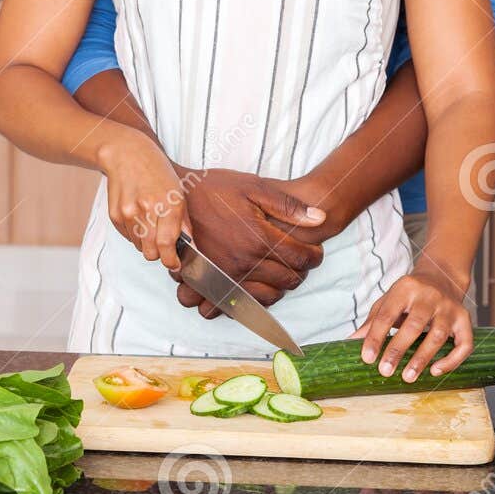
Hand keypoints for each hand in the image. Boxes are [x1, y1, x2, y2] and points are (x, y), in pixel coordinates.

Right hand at [98, 130, 189, 269]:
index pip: (166, 246)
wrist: (127, 154)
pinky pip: (127, 237)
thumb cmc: (156, 171)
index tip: (174, 263)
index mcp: (168, 204)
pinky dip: (134, 233)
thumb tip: (189, 247)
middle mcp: (146, 210)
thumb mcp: (178, 192)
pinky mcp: (115, 215)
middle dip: (158, 253)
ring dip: (145, 241)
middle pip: (151, 253)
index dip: (171, 261)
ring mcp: (128, 213)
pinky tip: (137, 215)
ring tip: (148, 221)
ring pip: (139, 247)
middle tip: (162, 243)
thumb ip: (183, 223)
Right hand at [173, 169, 327, 316]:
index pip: (301, 259)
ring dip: (279, 289)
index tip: (316, 251)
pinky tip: (255, 285)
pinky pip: (237, 306)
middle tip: (299, 261)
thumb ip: (288, 206)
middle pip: (287, 281)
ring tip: (279, 273)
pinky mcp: (209, 283)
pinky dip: (252, 301)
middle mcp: (243, 262)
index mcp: (257, 238)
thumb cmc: (215, 189)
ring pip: (266, 298)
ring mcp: (225, 276)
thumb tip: (320, 219)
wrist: (175, 197)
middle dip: (300, 272)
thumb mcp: (254, 187)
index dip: (314, 256)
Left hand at [352, 261, 473, 382]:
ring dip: (422, 358)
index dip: (376, 337)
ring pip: (438, 335)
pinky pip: (464, 344)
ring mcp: (450, 308)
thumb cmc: (410, 295)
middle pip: (414, 325)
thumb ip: (373, 320)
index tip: (366, 358)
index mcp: (405, 288)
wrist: (442, 277)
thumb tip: (351, 341)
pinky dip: (451, 360)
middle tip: (385, 371)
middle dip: (398, 349)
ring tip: (407, 377)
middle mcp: (429, 296)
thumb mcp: (389, 300)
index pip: (387, 314)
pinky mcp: (465, 320)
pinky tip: (435, 371)